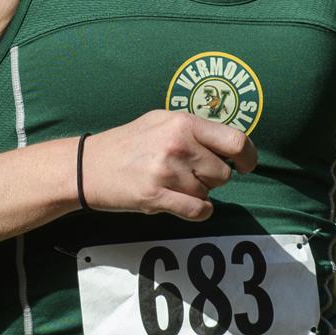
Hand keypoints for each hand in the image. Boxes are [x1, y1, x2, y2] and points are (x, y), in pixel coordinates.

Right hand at [80, 112, 258, 220]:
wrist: (87, 165)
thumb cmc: (127, 144)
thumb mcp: (160, 121)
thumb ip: (193, 129)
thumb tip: (230, 143)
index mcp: (182, 122)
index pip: (235, 140)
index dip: (248, 157)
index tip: (245, 166)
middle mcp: (177, 144)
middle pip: (222, 173)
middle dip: (212, 179)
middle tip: (188, 175)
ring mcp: (166, 171)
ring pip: (207, 193)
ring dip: (197, 194)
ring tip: (172, 185)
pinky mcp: (155, 196)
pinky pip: (197, 210)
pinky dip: (198, 213)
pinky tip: (185, 206)